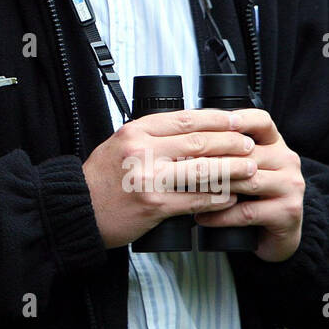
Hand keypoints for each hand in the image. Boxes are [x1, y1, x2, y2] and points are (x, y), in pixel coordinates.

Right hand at [81, 108, 257, 249]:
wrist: (78, 208)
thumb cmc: (101, 179)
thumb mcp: (119, 144)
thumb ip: (150, 137)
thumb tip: (191, 131)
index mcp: (134, 132)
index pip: (185, 119)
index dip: (217, 119)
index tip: (236, 122)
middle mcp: (141, 152)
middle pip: (199, 142)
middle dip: (231, 143)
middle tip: (249, 145)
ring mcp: (148, 179)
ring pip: (202, 170)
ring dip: (232, 170)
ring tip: (250, 168)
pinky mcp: (154, 206)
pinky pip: (195, 200)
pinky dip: (218, 198)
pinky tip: (231, 196)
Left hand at [193, 108, 303, 261]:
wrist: (277, 234)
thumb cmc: (253, 196)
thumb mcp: (242, 166)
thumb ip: (225, 150)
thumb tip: (183, 138)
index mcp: (275, 143)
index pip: (260, 121)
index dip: (237, 119)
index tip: (208, 125)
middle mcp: (287, 159)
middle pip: (247, 152)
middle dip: (210, 159)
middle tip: (180, 164)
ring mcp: (291, 185)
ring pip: (246, 180)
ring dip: (214, 186)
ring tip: (187, 190)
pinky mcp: (288, 211)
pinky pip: (247, 211)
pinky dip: (221, 215)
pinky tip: (202, 216)